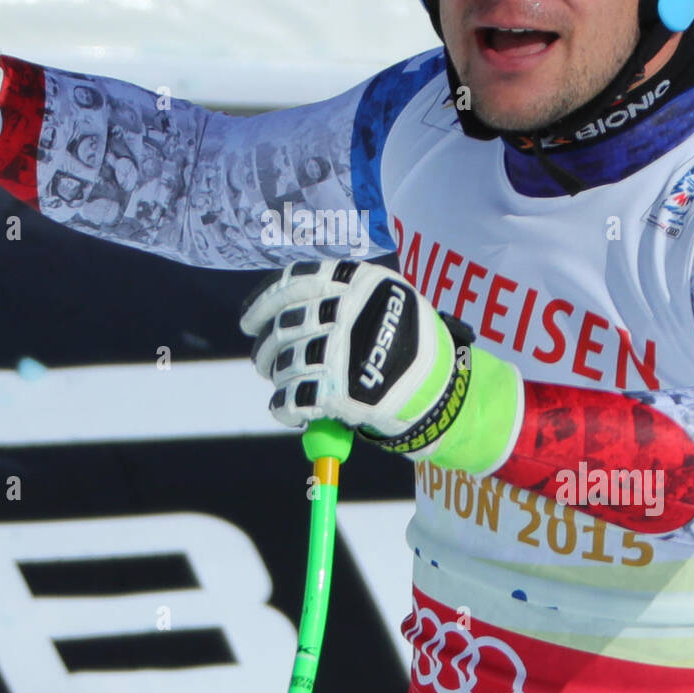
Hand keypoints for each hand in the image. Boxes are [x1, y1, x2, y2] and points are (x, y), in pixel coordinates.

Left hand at [240, 259, 522, 472]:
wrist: (443, 392)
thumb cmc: (411, 345)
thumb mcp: (387, 302)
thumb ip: (339, 299)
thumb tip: (279, 313)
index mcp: (358, 283)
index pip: (295, 283)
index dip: (265, 303)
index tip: (250, 320)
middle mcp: (346, 311)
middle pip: (286, 325)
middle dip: (267, 347)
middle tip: (262, 360)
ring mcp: (340, 350)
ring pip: (287, 364)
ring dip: (279, 377)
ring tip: (285, 383)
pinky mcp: (336, 390)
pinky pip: (293, 399)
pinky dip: (283, 408)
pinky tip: (287, 410)